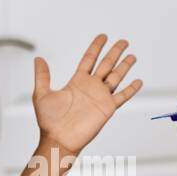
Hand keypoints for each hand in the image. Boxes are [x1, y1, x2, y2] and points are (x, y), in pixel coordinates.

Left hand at [32, 34, 142, 154]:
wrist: (59, 139)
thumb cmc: (49, 121)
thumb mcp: (42, 94)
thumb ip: (42, 76)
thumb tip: (38, 58)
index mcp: (77, 81)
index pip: (89, 59)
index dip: (96, 47)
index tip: (103, 36)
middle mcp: (91, 87)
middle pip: (106, 64)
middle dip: (115, 52)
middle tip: (124, 41)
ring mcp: (100, 97)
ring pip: (116, 77)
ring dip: (125, 66)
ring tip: (132, 56)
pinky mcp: (107, 108)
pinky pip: (122, 96)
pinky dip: (131, 89)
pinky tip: (138, 81)